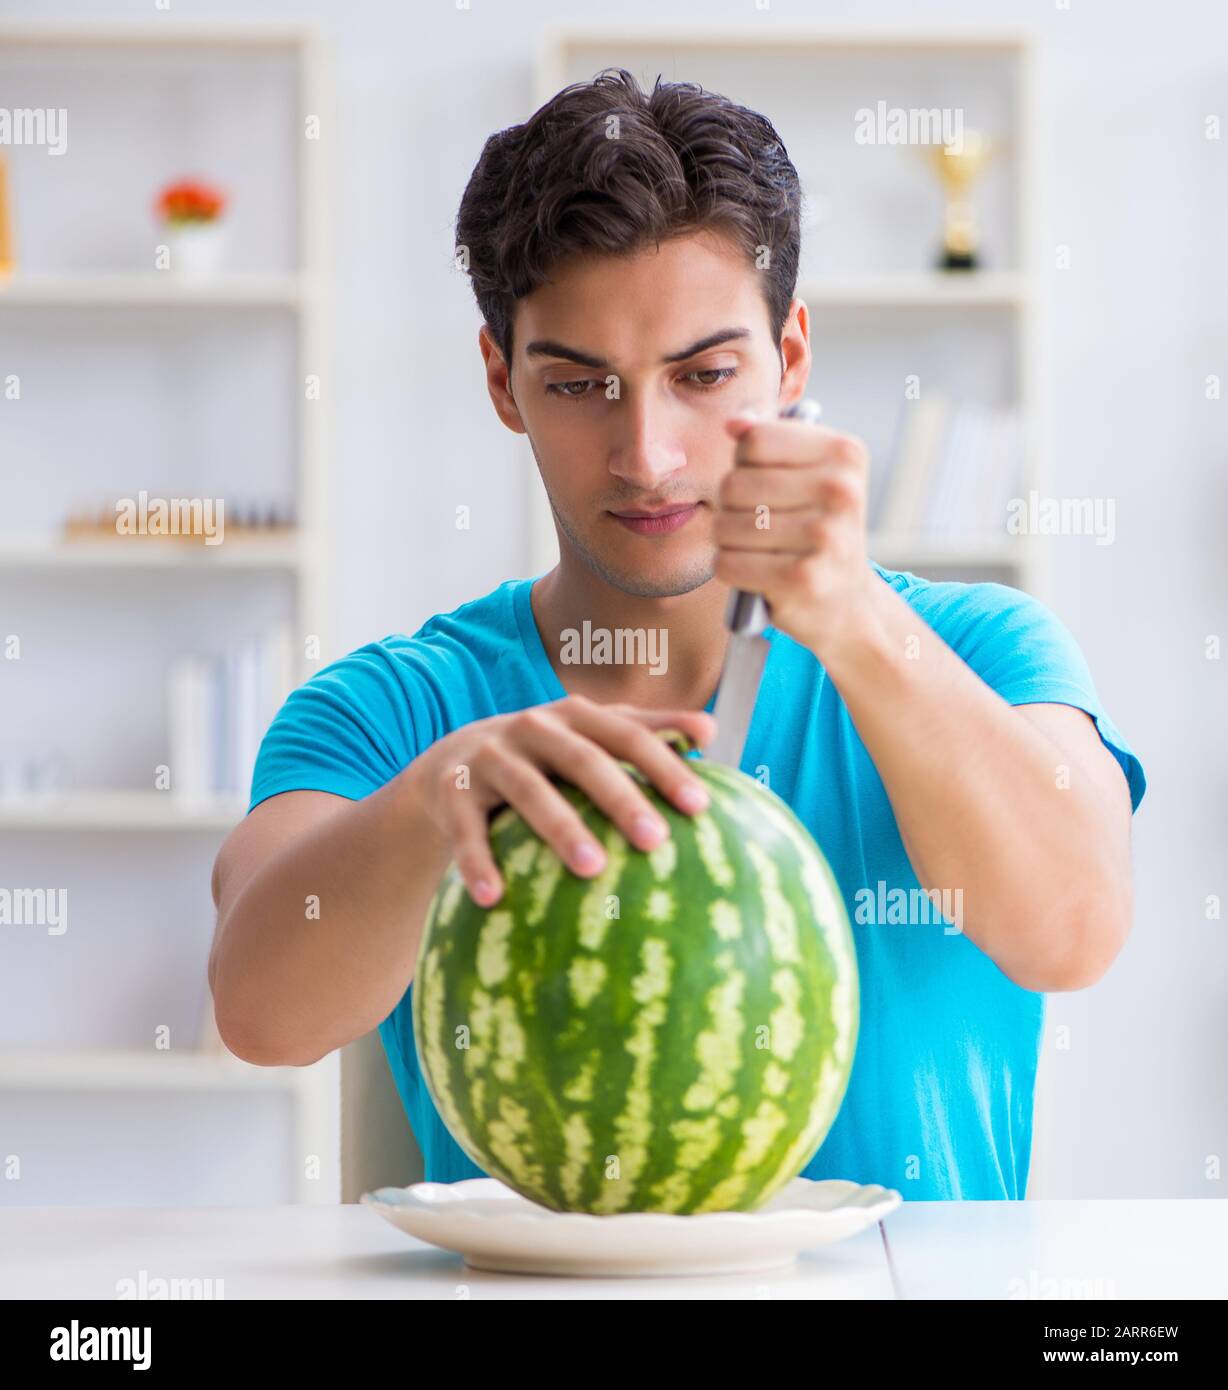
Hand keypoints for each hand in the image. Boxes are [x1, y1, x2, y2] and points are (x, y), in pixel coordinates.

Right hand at [409, 695, 715, 906]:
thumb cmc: (541, 758)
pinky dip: (476, 862)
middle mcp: (533, 728)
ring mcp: (489, 756)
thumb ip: (646, 730)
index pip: (628, 735)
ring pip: (527, 791)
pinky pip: (465, 829)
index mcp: (575, 717)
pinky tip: (493, 898)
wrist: (448, 764)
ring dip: (560, 827)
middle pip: (583, 760)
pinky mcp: (451, 790)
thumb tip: (711, 729)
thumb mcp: (587, 736)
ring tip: (591, 869)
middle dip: (620, 797)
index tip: (700, 806)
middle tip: (655, 840)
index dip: (664, 766)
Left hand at [716, 409, 873, 653]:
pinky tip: (754, 572)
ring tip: (754, 548)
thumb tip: (734, 424)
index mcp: (845, 454)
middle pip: (734, 484)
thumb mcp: (808, 475)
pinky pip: (728, 563)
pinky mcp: (802, 578)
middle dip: (730, 506)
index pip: (754, 441)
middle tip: (754, 523)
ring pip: (725, 525)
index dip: (744, 464)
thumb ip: (770, 442)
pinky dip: (730, 569)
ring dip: (727, 541)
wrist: (846, 602)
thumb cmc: (817, 531)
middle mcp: (841, 491)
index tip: (764, 483)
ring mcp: (825, 536)